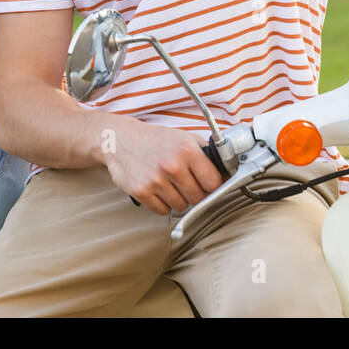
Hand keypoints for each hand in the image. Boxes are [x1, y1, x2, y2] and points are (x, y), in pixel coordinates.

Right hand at [101, 119, 224, 214]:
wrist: (120, 139)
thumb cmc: (155, 140)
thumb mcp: (183, 137)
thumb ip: (205, 153)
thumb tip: (227, 171)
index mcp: (187, 150)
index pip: (214, 182)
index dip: (214, 186)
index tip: (210, 186)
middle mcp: (172, 166)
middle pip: (199, 198)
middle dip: (196, 193)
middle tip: (188, 184)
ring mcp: (156, 180)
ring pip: (181, 207)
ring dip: (179, 199)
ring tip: (170, 184)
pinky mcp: (141, 192)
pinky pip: (163, 211)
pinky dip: (163, 204)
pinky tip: (158, 190)